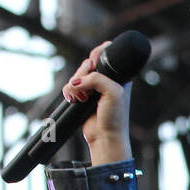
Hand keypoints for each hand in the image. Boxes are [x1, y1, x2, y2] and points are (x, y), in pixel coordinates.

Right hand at [62, 40, 132, 165]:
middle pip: (88, 62)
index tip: (94, 64)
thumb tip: (77, 81)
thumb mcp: (113, 92)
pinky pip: (70, 86)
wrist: (105, 138)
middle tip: (88, 87)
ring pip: (77, 74)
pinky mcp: (82, 96)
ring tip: (83, 97)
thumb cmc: (115, 118)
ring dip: (76, 84)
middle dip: (83, 73)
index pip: (107, 52)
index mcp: (119, 75)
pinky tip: (75, 100)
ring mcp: (93, 88)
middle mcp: (106, 79)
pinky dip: (69, 92)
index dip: (97, 54)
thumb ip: (96, 79)